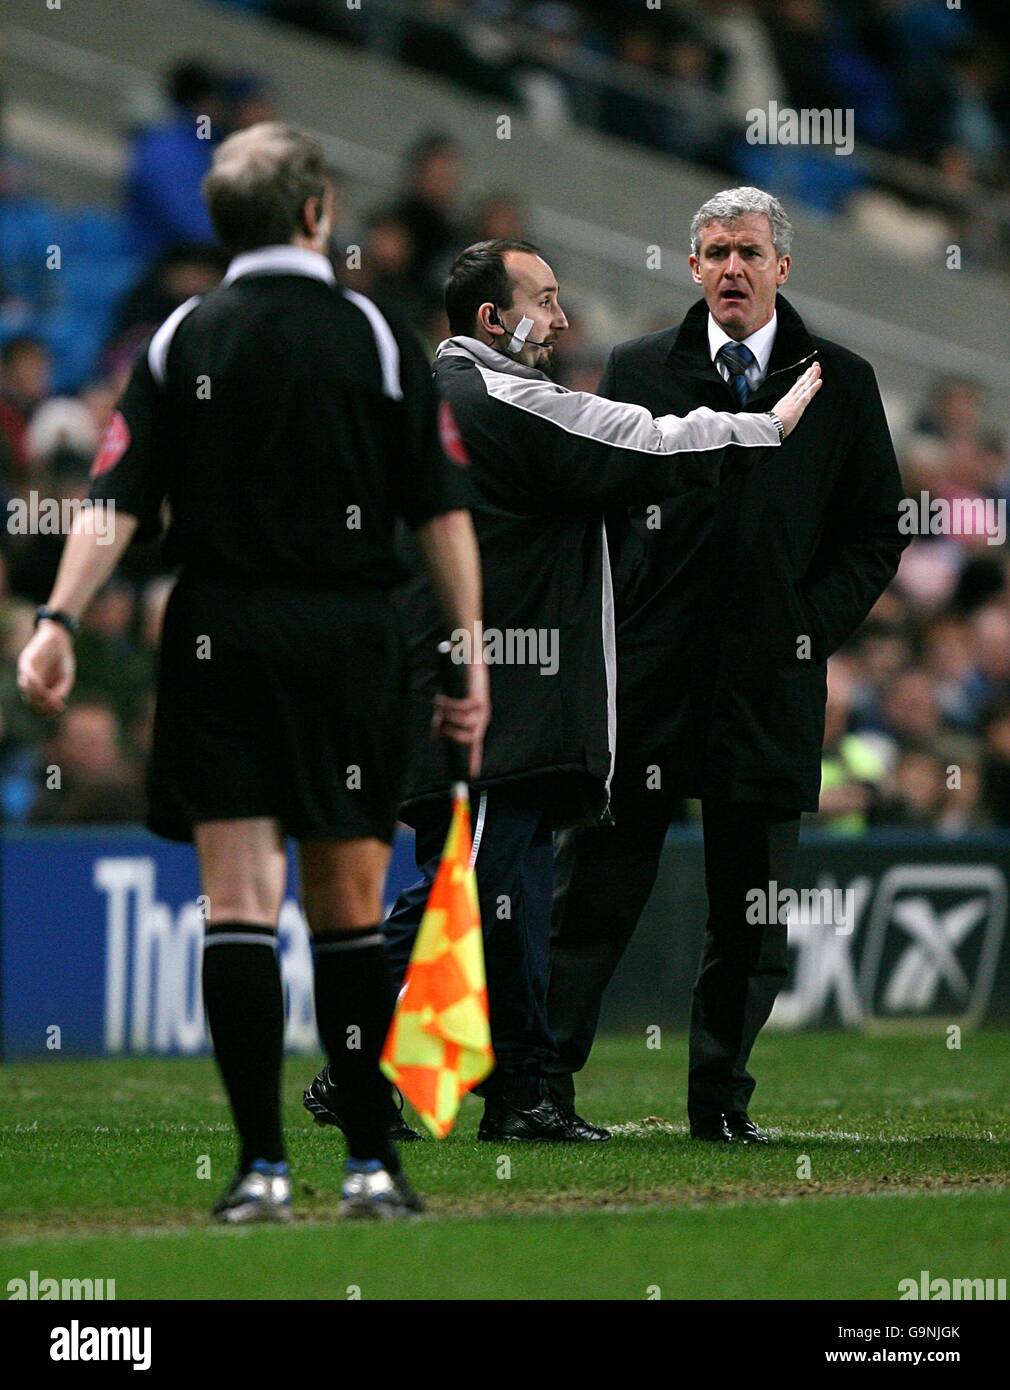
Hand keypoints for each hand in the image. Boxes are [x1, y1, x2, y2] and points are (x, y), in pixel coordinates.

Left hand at [17, 622, 75, 715]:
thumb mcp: (66, 677)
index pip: (38, 704)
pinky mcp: (26, 660)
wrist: (60, 638)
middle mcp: (30, 681)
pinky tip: (41, 686)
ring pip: (26, 689)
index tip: (61, 707)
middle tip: (55, 704)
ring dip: (37, 695)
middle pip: (30, 700)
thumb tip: (57, 702)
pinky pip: (27, 674)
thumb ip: (61, 689)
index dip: (48, 709)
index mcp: (40, 687)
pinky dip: (33, 681)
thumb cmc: (62, 658)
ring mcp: (27, 671)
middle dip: (43, 705)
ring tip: (49, 695)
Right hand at [431, 661, 490, 778]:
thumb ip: (443, 723)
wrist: (470, 663)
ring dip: (446, 716)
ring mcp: (482, 709)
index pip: (476, 747)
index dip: (474, 761)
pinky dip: (448, 705)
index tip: (471, 776)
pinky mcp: (479, 697)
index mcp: (476, 724)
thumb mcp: (449, 710)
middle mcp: (482, 720)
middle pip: (470, 739)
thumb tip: (436, 738)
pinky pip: (461, 708)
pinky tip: (440, 699)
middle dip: (452, 735)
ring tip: (438, 705)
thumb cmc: (459, 687)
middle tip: (438, 724)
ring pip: (464, 723)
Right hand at [772, 361, 821, 437]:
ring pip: (805, 386)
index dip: (802, 380)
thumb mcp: (777, 416)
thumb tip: (782, 416)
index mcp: (786, 401)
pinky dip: (813, 388)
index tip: (807, 373)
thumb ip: (783, 414)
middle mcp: (790, 398)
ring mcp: (794, 401)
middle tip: (815, 365)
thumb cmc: (772, 425)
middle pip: (801, 384)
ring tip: (818, 369)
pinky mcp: (798, 406)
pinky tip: (819, 381)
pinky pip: (807, 395)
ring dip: (812, 377)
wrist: (769, 428)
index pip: (796, 388)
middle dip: (808, 374)